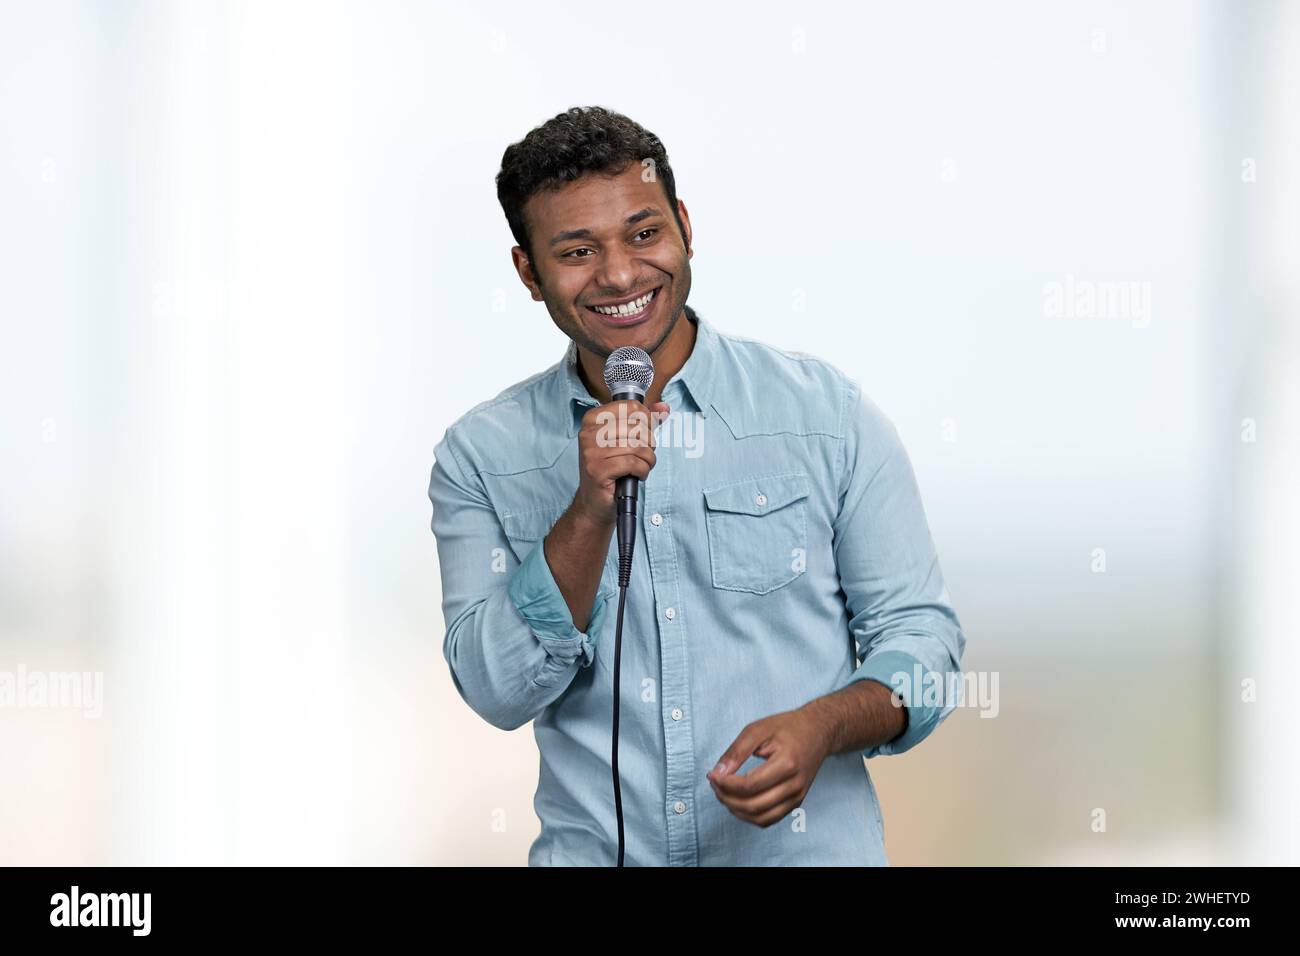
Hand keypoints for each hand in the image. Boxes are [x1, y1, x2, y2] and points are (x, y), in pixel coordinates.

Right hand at [571, 399, 669, 522]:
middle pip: (637, 427)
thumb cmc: (612, 468)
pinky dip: (643, 470)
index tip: (643, 435)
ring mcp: (591, 452)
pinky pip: (634, 463)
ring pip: (638, 446)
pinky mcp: (597, 470)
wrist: (595, 501)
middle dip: (649, 444)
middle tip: (642, 455)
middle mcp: (589, 433)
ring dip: (648, 460)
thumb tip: (664, 407)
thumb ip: (645, 421)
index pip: (631, 407)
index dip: (646, 421)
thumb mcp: (627, 440)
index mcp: (593, 419)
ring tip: (641, 466)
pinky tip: (637, 475)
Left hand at [707, 708, 831, 827]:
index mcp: (787, 764)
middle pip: (754, 805)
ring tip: (723, 793)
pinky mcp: (796, 802)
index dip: (726, 784)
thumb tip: (718, 771)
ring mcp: (798, 796)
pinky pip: (769, 819)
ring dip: (736, 810)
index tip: (712, 774)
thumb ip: (737, 751)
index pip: (750, 785)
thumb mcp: (758, 729)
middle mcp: (795, 785)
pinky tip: (737, 801)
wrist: (818, 732)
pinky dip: (750, 816)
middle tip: (714, 783)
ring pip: (761, 818)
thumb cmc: (788, 727)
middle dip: (727, 798)